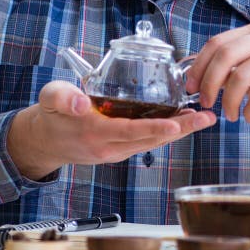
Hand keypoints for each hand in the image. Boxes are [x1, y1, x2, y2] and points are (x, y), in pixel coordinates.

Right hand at [7, 81, 216, 180]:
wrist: (44, 141)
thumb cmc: (51, 116)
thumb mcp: (51, 98)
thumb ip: (64, 98)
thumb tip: (82, 103)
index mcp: (95, 133)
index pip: (131, 132)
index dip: (155, 129)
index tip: (176, 124)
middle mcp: (109, 147)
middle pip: (151, 140)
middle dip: (181, 130)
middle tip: (206, 117)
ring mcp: (116, 152)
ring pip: (153, 143)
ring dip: (179, 131)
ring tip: (202, 118)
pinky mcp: (120, 150)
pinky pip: (147, 142)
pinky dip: (166, 132)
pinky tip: (182, 121)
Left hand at [185, 22, 249, 132]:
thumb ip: (236, 67)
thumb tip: (199, 79)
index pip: (217, 43)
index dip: (199, 66)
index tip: (191, 87)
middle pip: (224, 56)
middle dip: (209, 83)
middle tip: (206, 103)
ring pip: (241, 77)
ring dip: (229, 102)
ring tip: (231, 115)